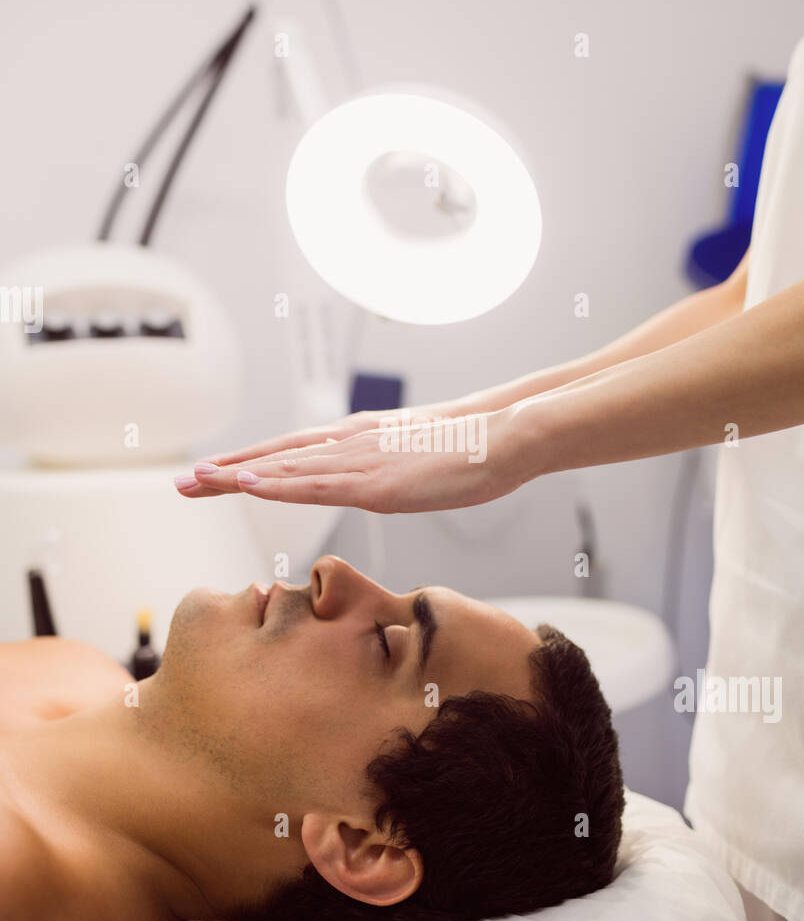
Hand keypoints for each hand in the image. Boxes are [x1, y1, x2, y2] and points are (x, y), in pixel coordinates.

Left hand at [174, 407, 529, 512]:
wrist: (505, 434)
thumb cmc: (469, 448)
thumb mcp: (416, 459)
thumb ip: (388, 468)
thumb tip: (376, 481)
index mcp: (357, 440)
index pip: (291, 454)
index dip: (249, 465)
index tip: (211, 475)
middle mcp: (350, 444)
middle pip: (277, 458)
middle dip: (227, 472)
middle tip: (181, 483)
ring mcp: (361, 461)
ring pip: (287, 469)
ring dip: (239, 476)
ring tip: (198, 481)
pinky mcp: (377, 481)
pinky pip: (319, 484)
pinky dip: (280, 485)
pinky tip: (251, 486)